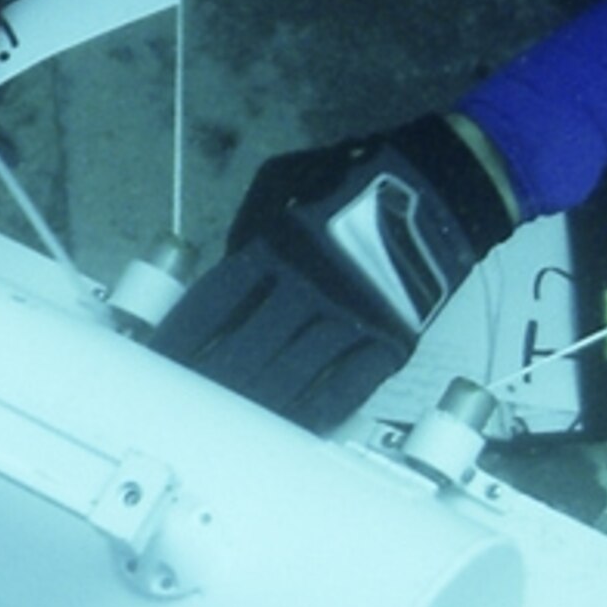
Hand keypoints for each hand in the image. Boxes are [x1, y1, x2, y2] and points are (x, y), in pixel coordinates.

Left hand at [151, 113, 516, 431]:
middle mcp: (309, 285)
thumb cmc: (356, 178)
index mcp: (277, 245)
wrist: (445, 186)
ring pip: (293, 374)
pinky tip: (293, 428)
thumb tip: (220, 278)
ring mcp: (351, 316)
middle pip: (247, 348)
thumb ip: (247, 232)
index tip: (162, 362)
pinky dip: (318, 411)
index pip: (216, 303)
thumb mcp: (283, 183)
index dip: (185, 337)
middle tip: (188, 406)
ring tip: (228, 429)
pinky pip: (347, 385)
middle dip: (213, 381)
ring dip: (257, 404)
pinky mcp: (390, 338)